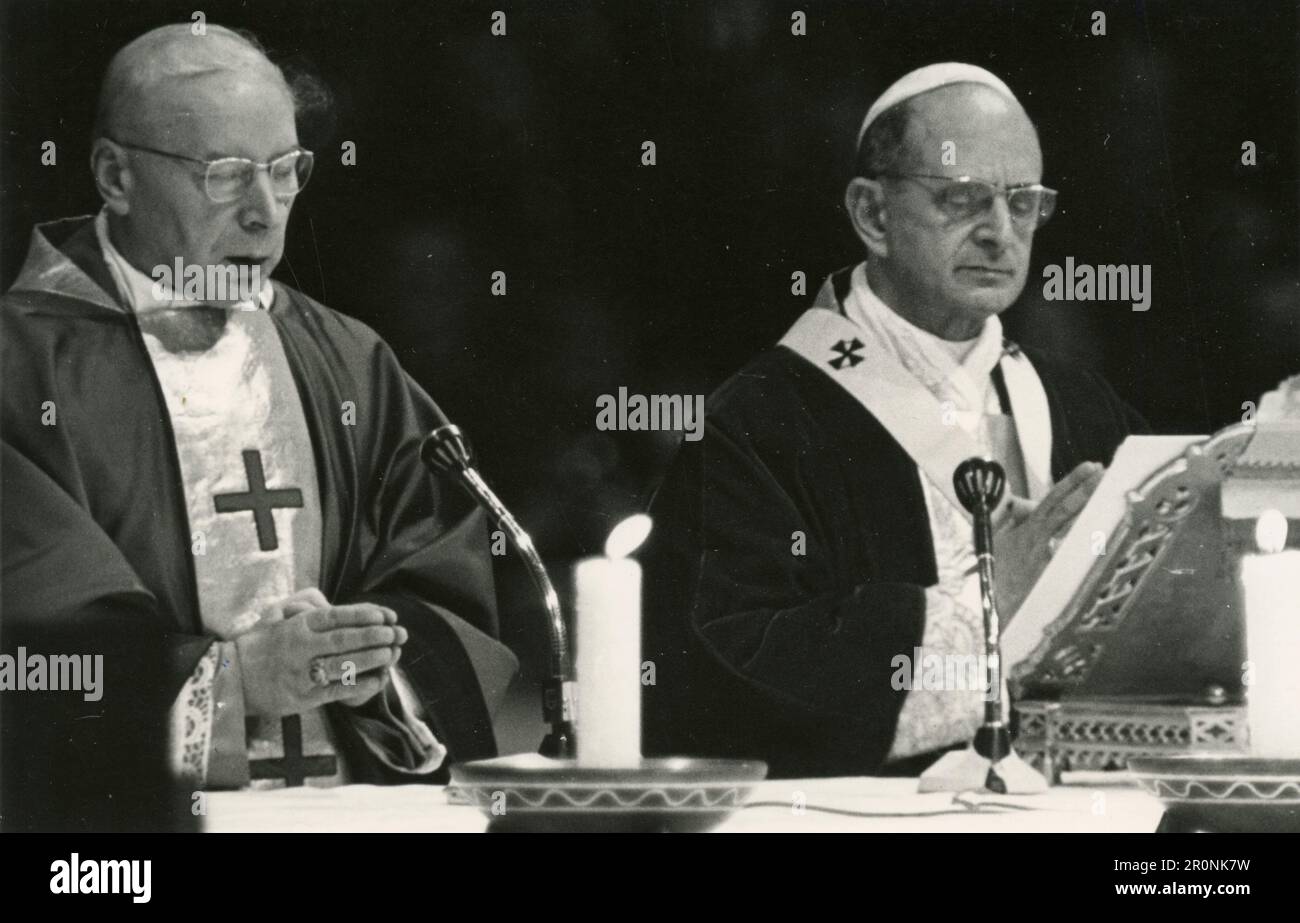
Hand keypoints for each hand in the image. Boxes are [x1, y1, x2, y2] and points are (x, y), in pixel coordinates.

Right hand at [234, 592, 406, 717]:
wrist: (230, 680)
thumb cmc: (259, 646)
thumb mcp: (275, 617)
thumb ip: (302, 607)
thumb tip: (325, 600)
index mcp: (296, 626)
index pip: (337, 616)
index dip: (365, 615)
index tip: (386, 615)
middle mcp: (301, 648)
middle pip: (346, 640)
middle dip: (376, 636)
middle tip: (398, 634)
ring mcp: (303, 674)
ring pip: (346, 665)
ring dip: (373, 659)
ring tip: (393, 654)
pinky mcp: (305, 698)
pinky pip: (339, 690)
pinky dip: (361, 684)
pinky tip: (379, 679)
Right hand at [993, 462, 1103, 622]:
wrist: (994, 602)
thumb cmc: (998, 571)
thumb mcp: (998, 539)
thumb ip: (1013, 519)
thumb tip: (1022, 501)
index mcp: (1027, 528)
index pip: (1052, 498)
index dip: (1072, 481)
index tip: (1090, 466)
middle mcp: (1037, 537)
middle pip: (1065, 508)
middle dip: (1085, 488)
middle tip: (1104, 471)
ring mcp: (1045, 554)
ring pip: (1071, 527)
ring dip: (1089, 509)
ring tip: (1107, 493)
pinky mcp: (1051, 571)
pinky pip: (1071, 552)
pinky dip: (1087, 541)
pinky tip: (1103, 530)